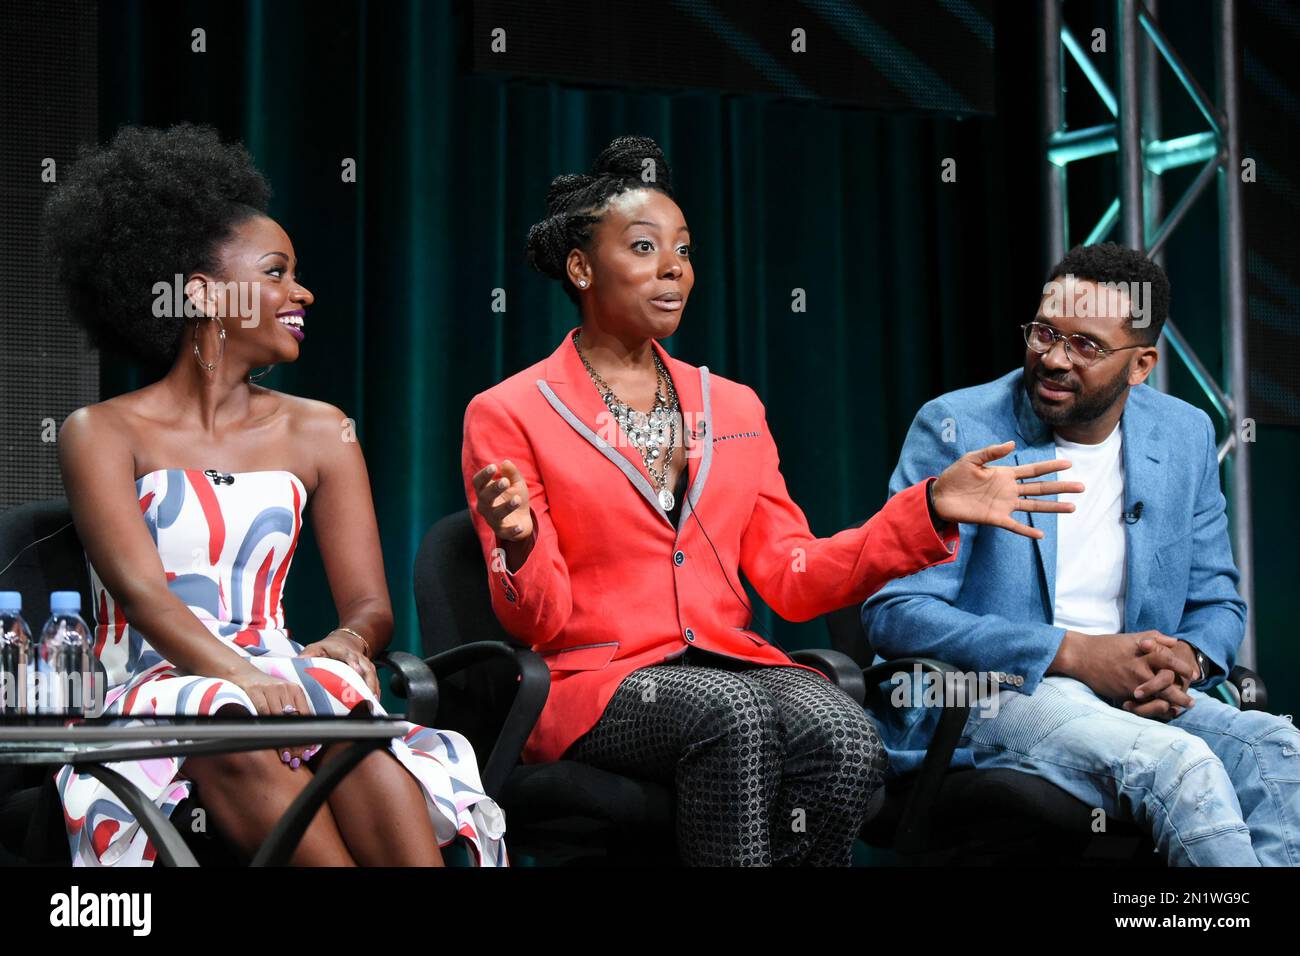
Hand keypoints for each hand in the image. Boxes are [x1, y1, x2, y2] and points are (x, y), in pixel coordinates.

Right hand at [228, 667, 313, 768]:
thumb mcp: (282, 696)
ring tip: (286, 756)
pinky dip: (266, 729)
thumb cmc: (264, 689)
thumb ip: (293, 711)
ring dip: (282, 739)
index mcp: (295, 690)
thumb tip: (303, 736)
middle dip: (296, 741)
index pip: (305, 715)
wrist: (241, 673)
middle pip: (293, 720)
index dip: (306, 734)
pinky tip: (269, 741)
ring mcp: (269, 689)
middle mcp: (285, 688)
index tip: (307, 751)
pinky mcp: (254, 692)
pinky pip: (262, 713)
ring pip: (279, 719)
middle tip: (297, 758)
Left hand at [298, 630, 380, 699]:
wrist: (345, 641)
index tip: (357, 671)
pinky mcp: (368, 671)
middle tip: (368, 694)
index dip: (354, 663)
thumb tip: (298, 663)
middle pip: (367, 668)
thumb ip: (308, 655)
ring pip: (372, 675)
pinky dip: (375, 691)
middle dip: (369, 680)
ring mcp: (365, 664)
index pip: (350, 656)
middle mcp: (358, 657)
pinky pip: (374, 680)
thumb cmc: (328, 648)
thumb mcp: (316, 647)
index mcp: (344, 651)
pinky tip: (374, 702)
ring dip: (373, 688)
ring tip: (372, 702)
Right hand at [472, 460, 532, 542]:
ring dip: (506, 506)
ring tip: (517, 499)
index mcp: (484, 492)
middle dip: (494, 489)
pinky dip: (512, 530)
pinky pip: (506, 532)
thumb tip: (506, 462)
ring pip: (496, 513)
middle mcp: (484, 506)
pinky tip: (520, 526)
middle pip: (485, 497)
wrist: (522, 520)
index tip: (493, 466)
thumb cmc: (515, 497)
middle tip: (505, 481)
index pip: (478, 482)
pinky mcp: (502, 532)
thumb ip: (512, 473)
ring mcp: (492, 520)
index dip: (484, 475)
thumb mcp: (516, 483)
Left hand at [929, 441, 1083, 538]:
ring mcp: (1004, 505)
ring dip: (1053, 507)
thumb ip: (992, 453)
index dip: (1050, 466)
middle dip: (1060, 487)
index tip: (1068, 463)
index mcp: (1005, 474)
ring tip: (1072, 508)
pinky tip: (1041, 535)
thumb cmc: (954, 476)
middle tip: (1081, 487)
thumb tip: (1012, 444)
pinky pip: (1015, 526)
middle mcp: (1009, 490)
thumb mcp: (972, 459)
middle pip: (1040, 488)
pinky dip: (1027, 531)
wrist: (939, 496)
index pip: (1033, 470)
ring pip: (1034, 506)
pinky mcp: (995, 518)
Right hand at [1059, 630, 1197, 706]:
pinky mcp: (1122, 693)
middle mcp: (1139, 668)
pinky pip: (1143, 704)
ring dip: (1172, 704)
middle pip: (1167, 682)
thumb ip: (1154, 637)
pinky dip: (1155, 709)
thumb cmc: (1108, 645)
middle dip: (1181, 693)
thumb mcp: (1131, 637)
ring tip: (1181, 709)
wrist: (1082, 656)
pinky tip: (1163, 712)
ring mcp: (1130, 682)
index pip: (1170, 660)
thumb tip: (1175, 642)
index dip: (1184, 668)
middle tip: (1192, 701)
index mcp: (1142, 652)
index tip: (1194, 675)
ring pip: (1157, 696)